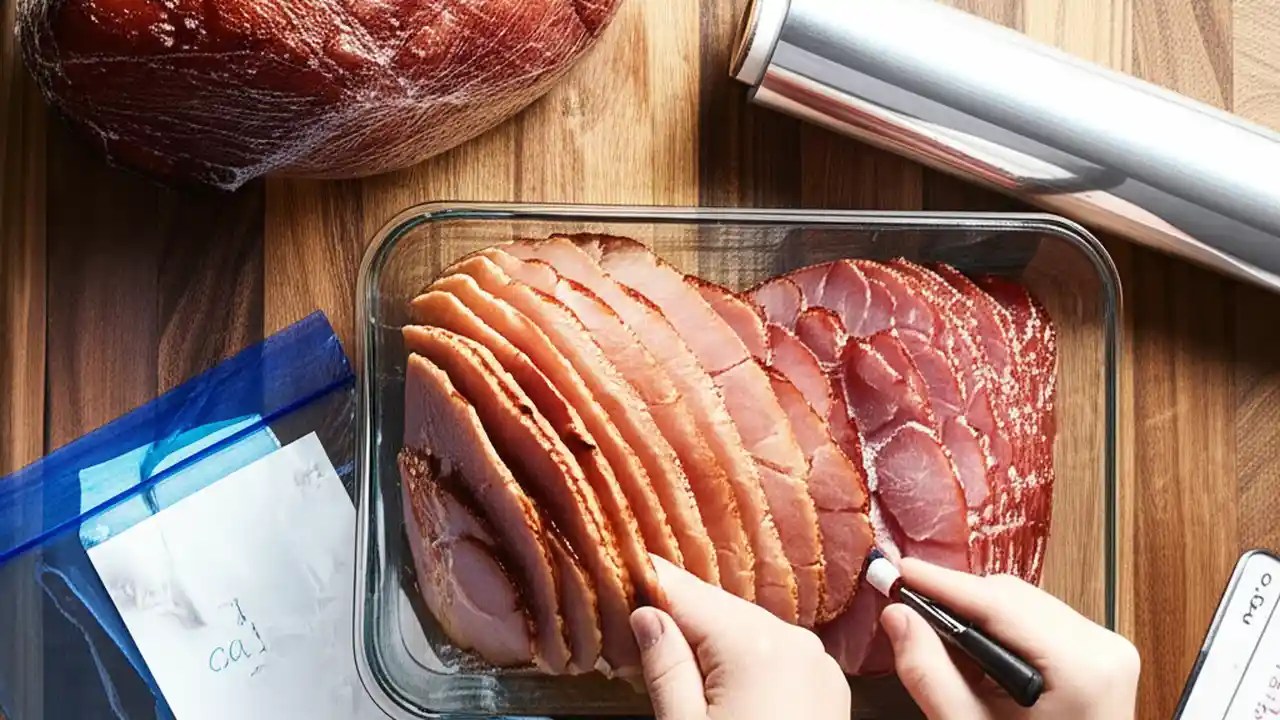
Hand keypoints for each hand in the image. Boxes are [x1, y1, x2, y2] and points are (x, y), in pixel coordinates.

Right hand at [630, 555, 849, 719]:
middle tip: (632, 634)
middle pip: (717, 608)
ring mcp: (818, 664)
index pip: (685, 591)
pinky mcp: (828, 688)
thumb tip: (646, 614)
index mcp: (754, 645)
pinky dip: (745, 661)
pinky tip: (719, 688)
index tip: (617, 576)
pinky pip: (776, 655)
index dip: (648, 583)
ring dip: (710, 640)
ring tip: (671, 663)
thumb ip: (665, 667)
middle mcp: (794, 641)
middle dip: (678, 618)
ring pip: (748, 630)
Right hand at [881, 558, 1139, 719]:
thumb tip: (897, 616)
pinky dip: (1004, 629)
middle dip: (957, 600)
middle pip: (1012, 597)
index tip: (900, 572)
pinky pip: (1042, 620)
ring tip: (941, 637)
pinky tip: (979, 651)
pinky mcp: (1103, 656)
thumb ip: (930, 675)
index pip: (999, 605)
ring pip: (1026, 603)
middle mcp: (1103, 648)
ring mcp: (1108, 650)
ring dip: (979, 615)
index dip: (942, 584)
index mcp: (1080, 669)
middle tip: (908, 607)